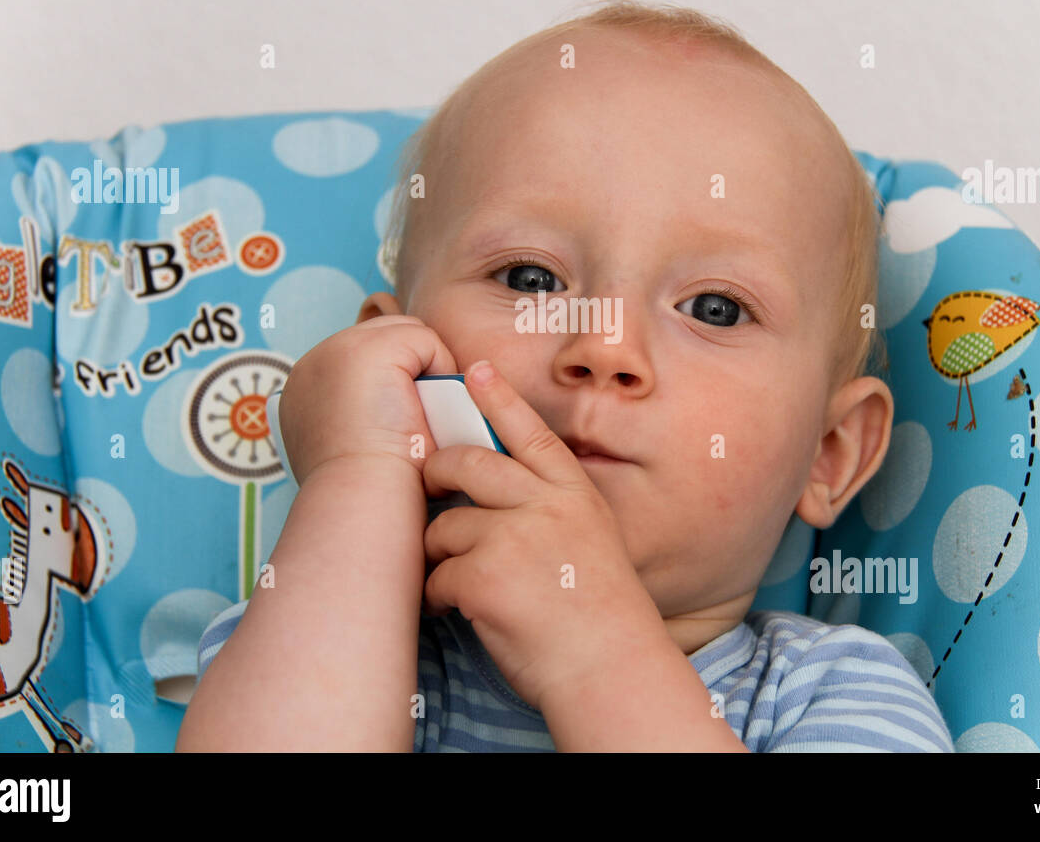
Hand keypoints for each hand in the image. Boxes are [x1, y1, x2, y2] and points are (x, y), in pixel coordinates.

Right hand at [277, 313, 458, 485]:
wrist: (363, 501)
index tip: (407, 422)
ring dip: (426, 371)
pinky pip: (424, 339)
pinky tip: (430, 406)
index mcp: (305, 391)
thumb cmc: (372, 493)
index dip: (396, 382)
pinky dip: (440, 369)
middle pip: (386, 339)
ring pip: (406, 336)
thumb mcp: (358, 449)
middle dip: (413, 370)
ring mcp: (336, 348)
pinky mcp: (369, 347)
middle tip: (423, 417)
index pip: (364, 360)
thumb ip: (370, 417)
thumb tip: (413, 406)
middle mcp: (312, 364)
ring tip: (428, 414)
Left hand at [420, 359, 666, 711]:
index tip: (477, 369)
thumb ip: (551, 512)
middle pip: (469, 462)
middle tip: (428, 484)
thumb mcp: (591, 543)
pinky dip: (438, 595)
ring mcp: (514, 537)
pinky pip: (437, 573)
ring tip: (459, 582)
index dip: (500, 397)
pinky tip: (457, 610)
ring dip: (439, 553)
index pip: (532, 434)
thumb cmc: (600, 617)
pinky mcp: (484, 575)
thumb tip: (496, 499)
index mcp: (575, 495)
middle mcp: (547, 506)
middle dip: (437, 470)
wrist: (611, 669)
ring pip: (444, 525)